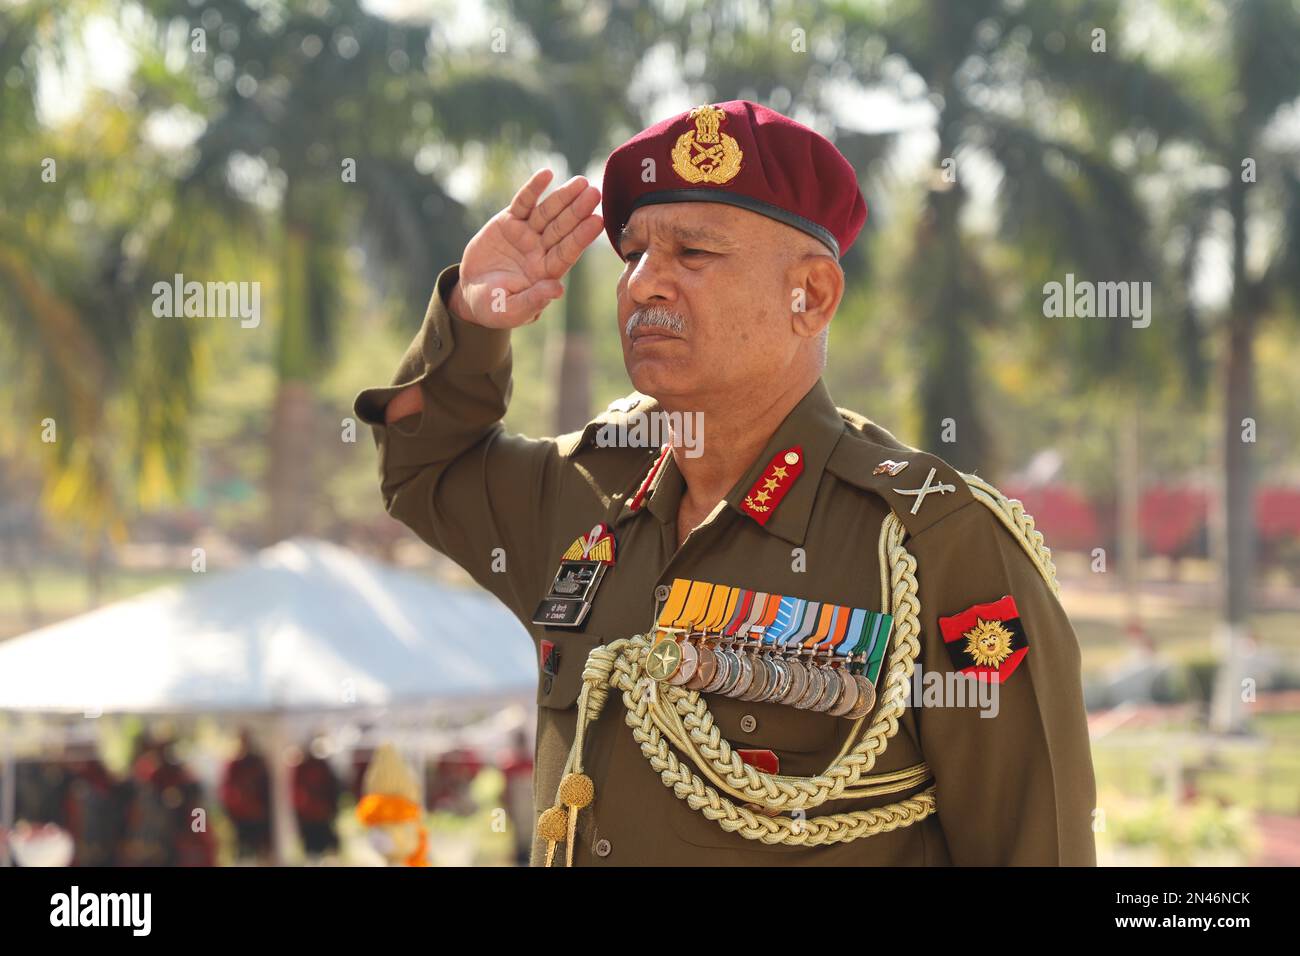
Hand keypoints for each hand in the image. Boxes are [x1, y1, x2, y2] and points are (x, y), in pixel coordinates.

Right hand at [450, 169, 602, 328]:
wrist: (471, 294)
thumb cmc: (494, 307)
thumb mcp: (511, 310)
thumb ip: (533, 300)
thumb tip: (558, 290)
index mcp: (546, 272)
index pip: (567, 252)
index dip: (581, 237)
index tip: (597, 221)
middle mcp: (541, 250)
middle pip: (562, 228)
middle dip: (578, 211)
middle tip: (595, 193)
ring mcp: (526, 234)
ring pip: (547, 212)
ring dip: (563, 197)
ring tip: (581, 182)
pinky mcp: (509, 222)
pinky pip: (523, 203)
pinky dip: (533, 188)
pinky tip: (546, 174)